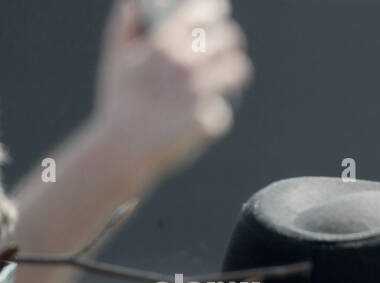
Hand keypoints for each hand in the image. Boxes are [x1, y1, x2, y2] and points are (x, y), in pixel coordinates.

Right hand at [90, 0, 251, 189]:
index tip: (219, 12)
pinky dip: (218, 109)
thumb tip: (132, 2)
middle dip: (231, 39)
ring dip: (238, 67)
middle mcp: (183, 63)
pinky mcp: (209, 118)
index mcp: (161, 43)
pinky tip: (210, 112)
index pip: (202, 13)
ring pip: (238, 68)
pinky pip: (225, 107)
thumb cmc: (121, 101)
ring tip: (235, 70)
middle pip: (228, 37)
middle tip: (230, 44)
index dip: (215, 11)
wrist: (124, 147)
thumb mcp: (117, 59)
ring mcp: (198, 91)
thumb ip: (125, 25)